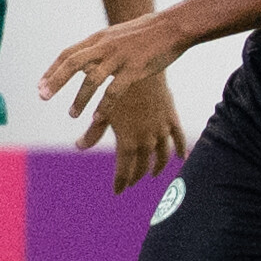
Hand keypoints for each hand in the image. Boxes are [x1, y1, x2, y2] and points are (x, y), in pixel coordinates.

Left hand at [39, 11, 192, 140]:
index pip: (68, 53)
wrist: (173, 26)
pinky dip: (104, 105)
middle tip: (42, 97)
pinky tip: (97, 117)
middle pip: (72, 62)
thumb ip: (100, 49)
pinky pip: (115, 90)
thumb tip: (85, 63)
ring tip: (72, 114)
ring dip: (79, 98)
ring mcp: (120, 56)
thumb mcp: (118, 37)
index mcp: (99, 38)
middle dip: (55, 80)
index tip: (40, 86)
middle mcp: (105, 45)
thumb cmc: (147, 34)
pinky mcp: (136, 67)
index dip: (52, 70)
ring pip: (92, 79)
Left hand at [82, 70, 186, 192]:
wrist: (142, 69)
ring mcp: (161, 130)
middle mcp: (146, 140)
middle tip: (130, 182)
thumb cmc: (117, 89)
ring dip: (157, 167)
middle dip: (136, 176)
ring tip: (153, 173)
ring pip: (162, 156)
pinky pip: (178, 138)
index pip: (124, 171)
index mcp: (128, 141)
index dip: (120, 182)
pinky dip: (180, 150)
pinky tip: (181, 158)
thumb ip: (93, 133)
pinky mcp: (171, 118)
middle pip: (142, 166)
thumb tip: (79, 146)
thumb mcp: (103, 112)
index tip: (117, 191)